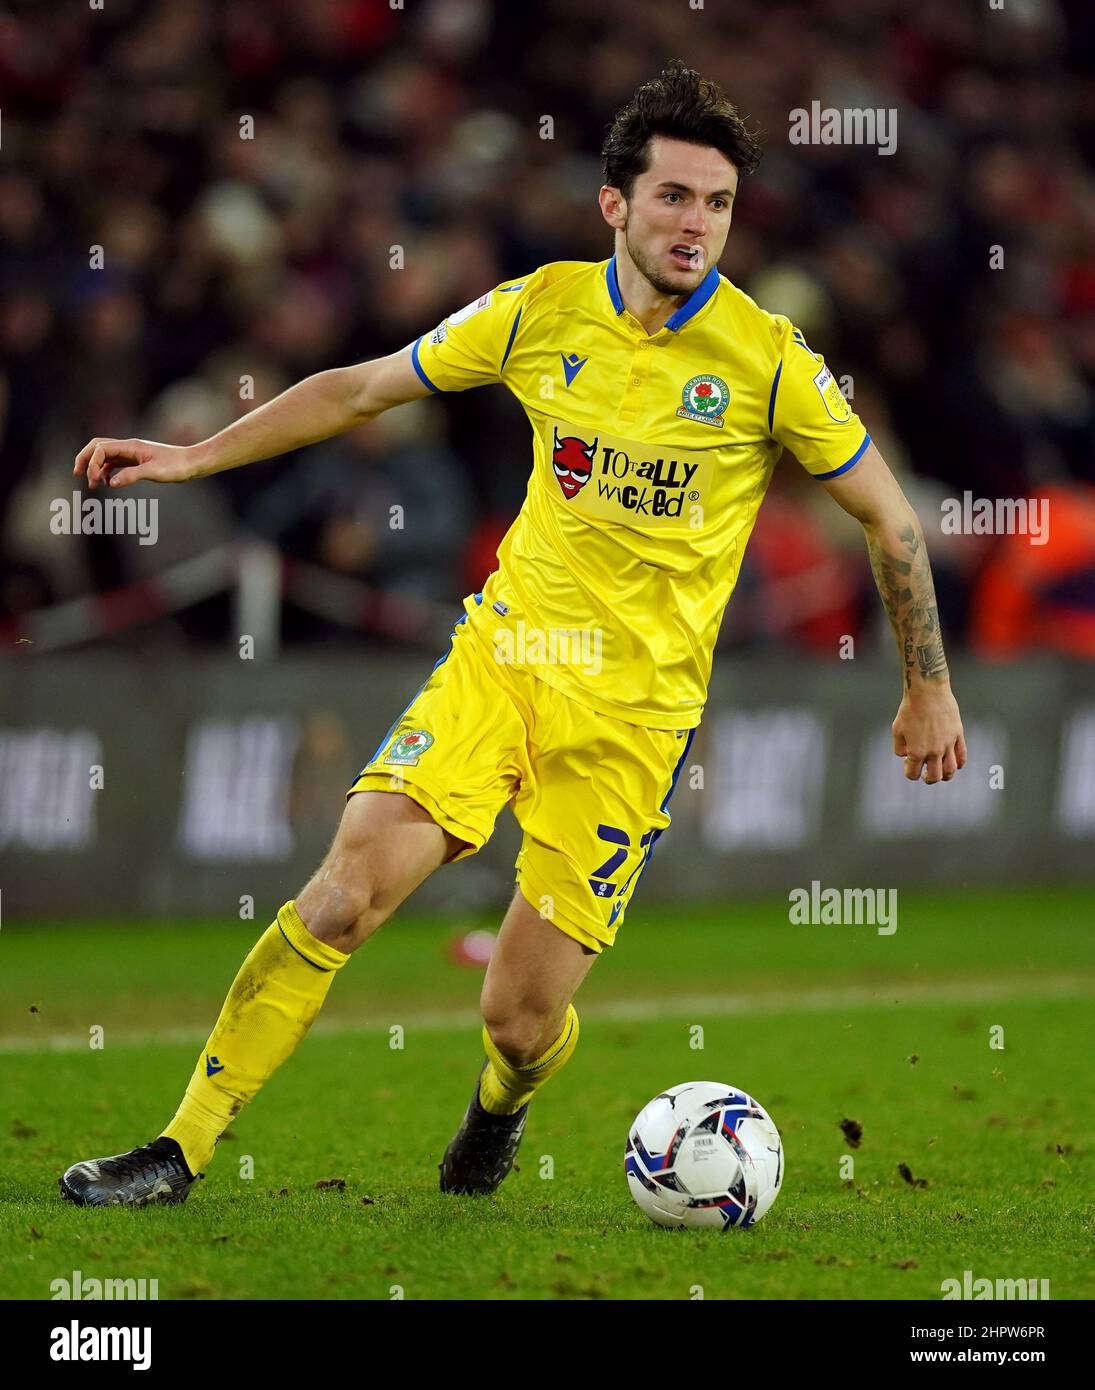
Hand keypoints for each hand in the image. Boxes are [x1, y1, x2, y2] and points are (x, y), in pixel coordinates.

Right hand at [73, 437, 198, 489]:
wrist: (192, 464)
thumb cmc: (177, 466)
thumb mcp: (154, 472)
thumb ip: (132, 476)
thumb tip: (111, 483)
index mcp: (130, 446)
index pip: (101, 448)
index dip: (92, 463)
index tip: (94, 480)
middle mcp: (129, 447)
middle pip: (98, 447)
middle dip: (85, 459)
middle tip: (77, 474)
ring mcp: (133, 453)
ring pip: (106, 456)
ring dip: (96, 468)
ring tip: (93, 485)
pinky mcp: (138, 461)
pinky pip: (116, 463)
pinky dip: (108, 472)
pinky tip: (110, 484)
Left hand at [892, 685, 965, 783]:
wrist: (927, 691)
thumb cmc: (909, 709)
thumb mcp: (897, 729)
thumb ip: (899, 747)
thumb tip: (905, 756)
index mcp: (917, 751)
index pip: (913, 774)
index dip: (909, 772)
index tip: (908, 763)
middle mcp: (934, 751)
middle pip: (934, 777)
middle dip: (928, 779)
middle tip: (925, 774)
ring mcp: (948, 744)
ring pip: (951, 770)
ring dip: (945, 776)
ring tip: (940, 772)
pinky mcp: (958, 735)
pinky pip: (962, 756)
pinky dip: (959, 764)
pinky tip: (954, 763)